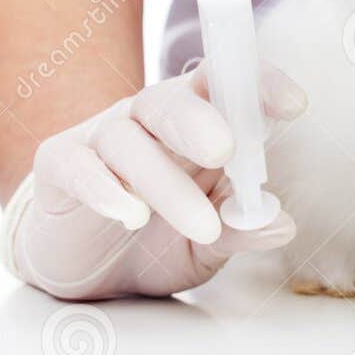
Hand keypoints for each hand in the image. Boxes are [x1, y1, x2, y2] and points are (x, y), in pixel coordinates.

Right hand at [2, 64, 304, 299]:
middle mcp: (150, 118)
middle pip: (172, 101)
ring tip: (203, 227)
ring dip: (166, 184)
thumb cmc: (159, 240)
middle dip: (200, 120)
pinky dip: (103, 189)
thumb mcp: (207, 245)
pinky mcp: (59, 163)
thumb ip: (241, 231)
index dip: (260, 86)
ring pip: (128, 141)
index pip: (227, 85)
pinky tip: (128, 215)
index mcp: (198, 121)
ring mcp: (102, 137)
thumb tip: (282, 224)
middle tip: (226, 149)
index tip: (294, 105)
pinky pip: (79, 166)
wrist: (86, 268)